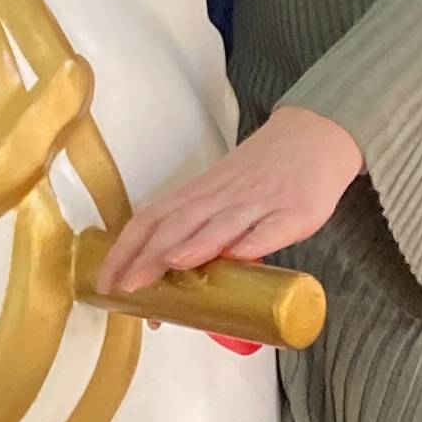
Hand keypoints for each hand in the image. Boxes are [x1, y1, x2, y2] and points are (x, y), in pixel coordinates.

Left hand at [95, 107, 362, 294]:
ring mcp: (259, 203)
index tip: (106, 281)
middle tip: (126, 287)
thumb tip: (165, 273)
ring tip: (170, 265)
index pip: (153, 219)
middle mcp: (223, 197)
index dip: (127, 249)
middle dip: (150, 256)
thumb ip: (198, 227)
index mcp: (200, 194)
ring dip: (196, 245)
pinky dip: (255, 241)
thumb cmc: (261, 172)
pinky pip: (272, 227)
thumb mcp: (221, 192)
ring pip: (221, 225)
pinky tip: (241, 257)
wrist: (315, 135)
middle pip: (180, 224)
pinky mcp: (294, 212)